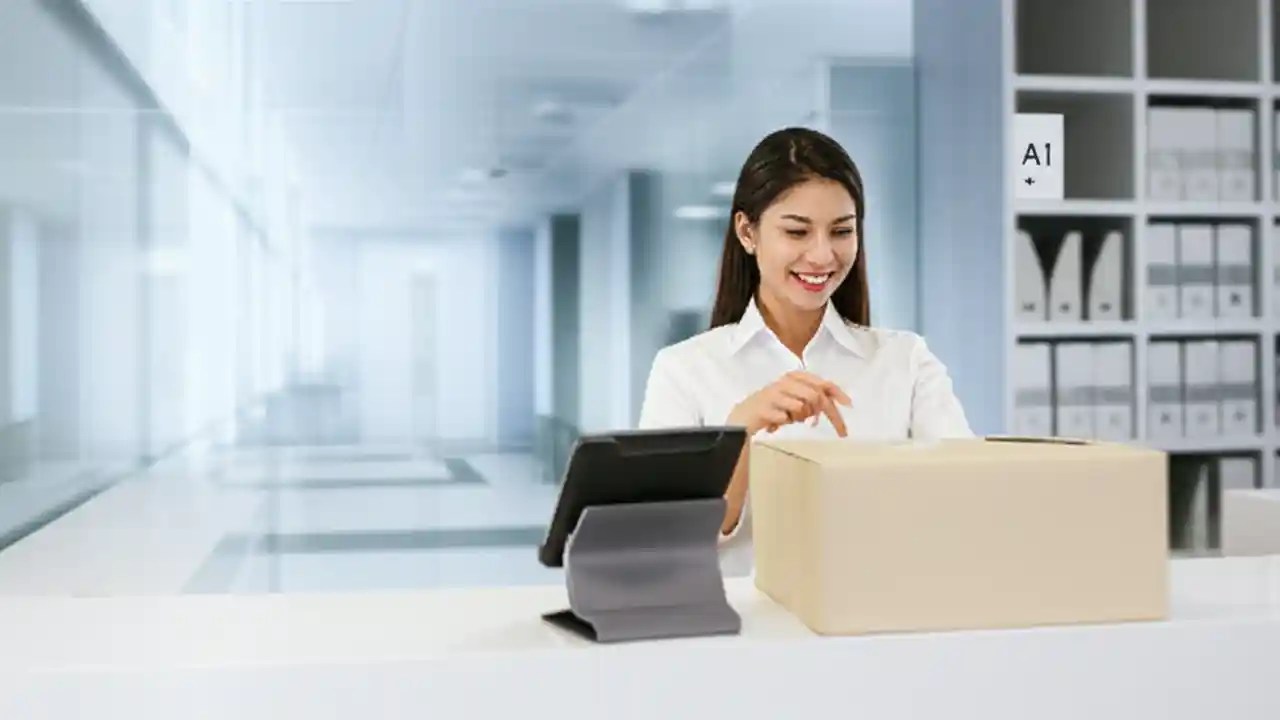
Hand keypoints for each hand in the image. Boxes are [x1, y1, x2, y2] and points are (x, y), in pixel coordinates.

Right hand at [727, 370, 851, 436]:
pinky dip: (785, 422)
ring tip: (789, 419)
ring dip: (800, 418)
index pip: (821, 383)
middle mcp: (784, 382)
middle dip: (828, 415)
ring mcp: (773, 393)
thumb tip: (833, 404)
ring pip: (802, 407)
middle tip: (840, 432)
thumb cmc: (772, 409)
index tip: (849, 405)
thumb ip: (812, 400)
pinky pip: (786, 418)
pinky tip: (775, 423)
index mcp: (793, 377)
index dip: (836, 392)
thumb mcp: (794, 401)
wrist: (742, 417)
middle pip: (815, 396)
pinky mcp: (765, 407)